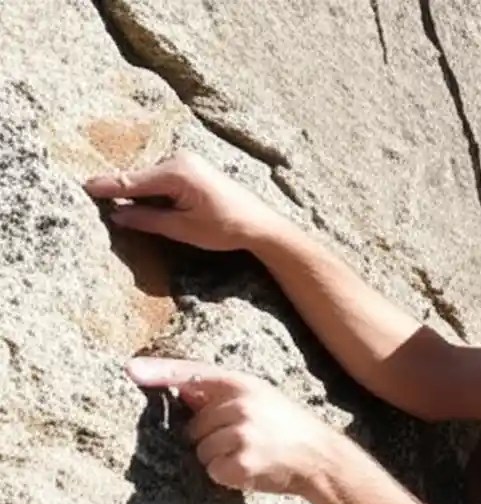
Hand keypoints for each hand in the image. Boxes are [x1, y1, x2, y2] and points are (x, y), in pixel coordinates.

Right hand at [84, 150, 294, 251]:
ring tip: (126, 211)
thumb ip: (147, 220)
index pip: (131, 181)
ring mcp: (186, 162)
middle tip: (101, 206)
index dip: (106, 187)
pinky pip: (161, 179)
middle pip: (138, 179)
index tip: (82, 187)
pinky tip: (149, 207)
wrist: (260, 224)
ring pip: (149, 180)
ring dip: (139, 194)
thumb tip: (117, 215)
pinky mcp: (191, 168)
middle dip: (122, 193)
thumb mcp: (183, 228)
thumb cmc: (227, 227)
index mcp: (177, 173)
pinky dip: (152, 192)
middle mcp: (180, 160)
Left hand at [126, 356, 346, 494]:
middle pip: (194, 427)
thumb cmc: (289, 429)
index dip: (159, 372)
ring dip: (218, 459)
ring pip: (201, 451)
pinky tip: (250, 470)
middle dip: (210, 439)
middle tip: (245, 441)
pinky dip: (227, 477)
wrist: (322, 457)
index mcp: (244, 385)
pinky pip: (213, 471)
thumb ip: (223, 395)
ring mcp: (241, 434)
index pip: (193, 374)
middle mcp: (241, 405)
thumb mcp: (262, 399)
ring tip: (250, 455)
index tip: (129, 369)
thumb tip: (184, 390)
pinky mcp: (241, 462)